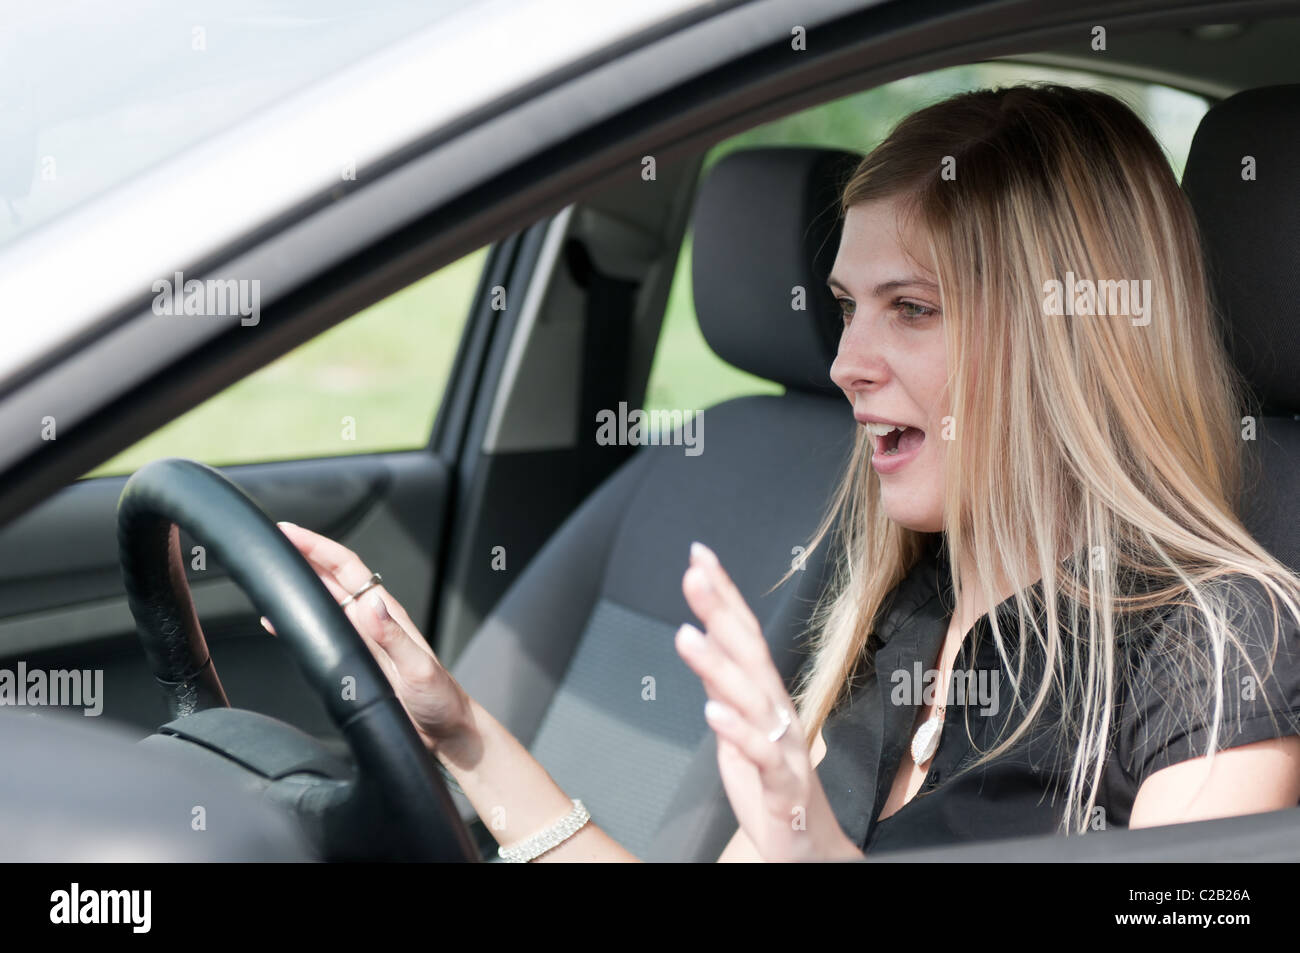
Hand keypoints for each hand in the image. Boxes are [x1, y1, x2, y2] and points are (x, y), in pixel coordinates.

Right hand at [267, 521, 473, 755]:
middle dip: (302, 556)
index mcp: (386, 613)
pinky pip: (322, 634)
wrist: (446, 731)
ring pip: (323, 602)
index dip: (318, 547)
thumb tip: (369, 605)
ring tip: (271, 573)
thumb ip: (393, 638)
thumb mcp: (419, 668)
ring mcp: (361, 640)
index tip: (291, 534)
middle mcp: (371, 622)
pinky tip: (279, 622)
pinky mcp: (354, 661)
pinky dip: (298, 624)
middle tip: (272, 542)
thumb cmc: (440, 699)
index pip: (347, 568)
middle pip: (330, 577)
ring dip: (298, 586)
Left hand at [675, 542, 860, 861]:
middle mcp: (778, 714)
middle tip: (695, 574)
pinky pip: (763, 756)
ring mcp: (783, 748)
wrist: (808, 851)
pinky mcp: (782, 787)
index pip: (743, 636)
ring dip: (720, 665)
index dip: (723, 596)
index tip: (699, 556)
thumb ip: (723, 685)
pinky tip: (712, 712)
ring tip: (686, 635)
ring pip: (753, 699)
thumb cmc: (773, 790)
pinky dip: (739, 732)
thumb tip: (702, 637)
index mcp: (765, 699)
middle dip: (723, 611)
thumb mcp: (736, 729)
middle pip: (750, 653)